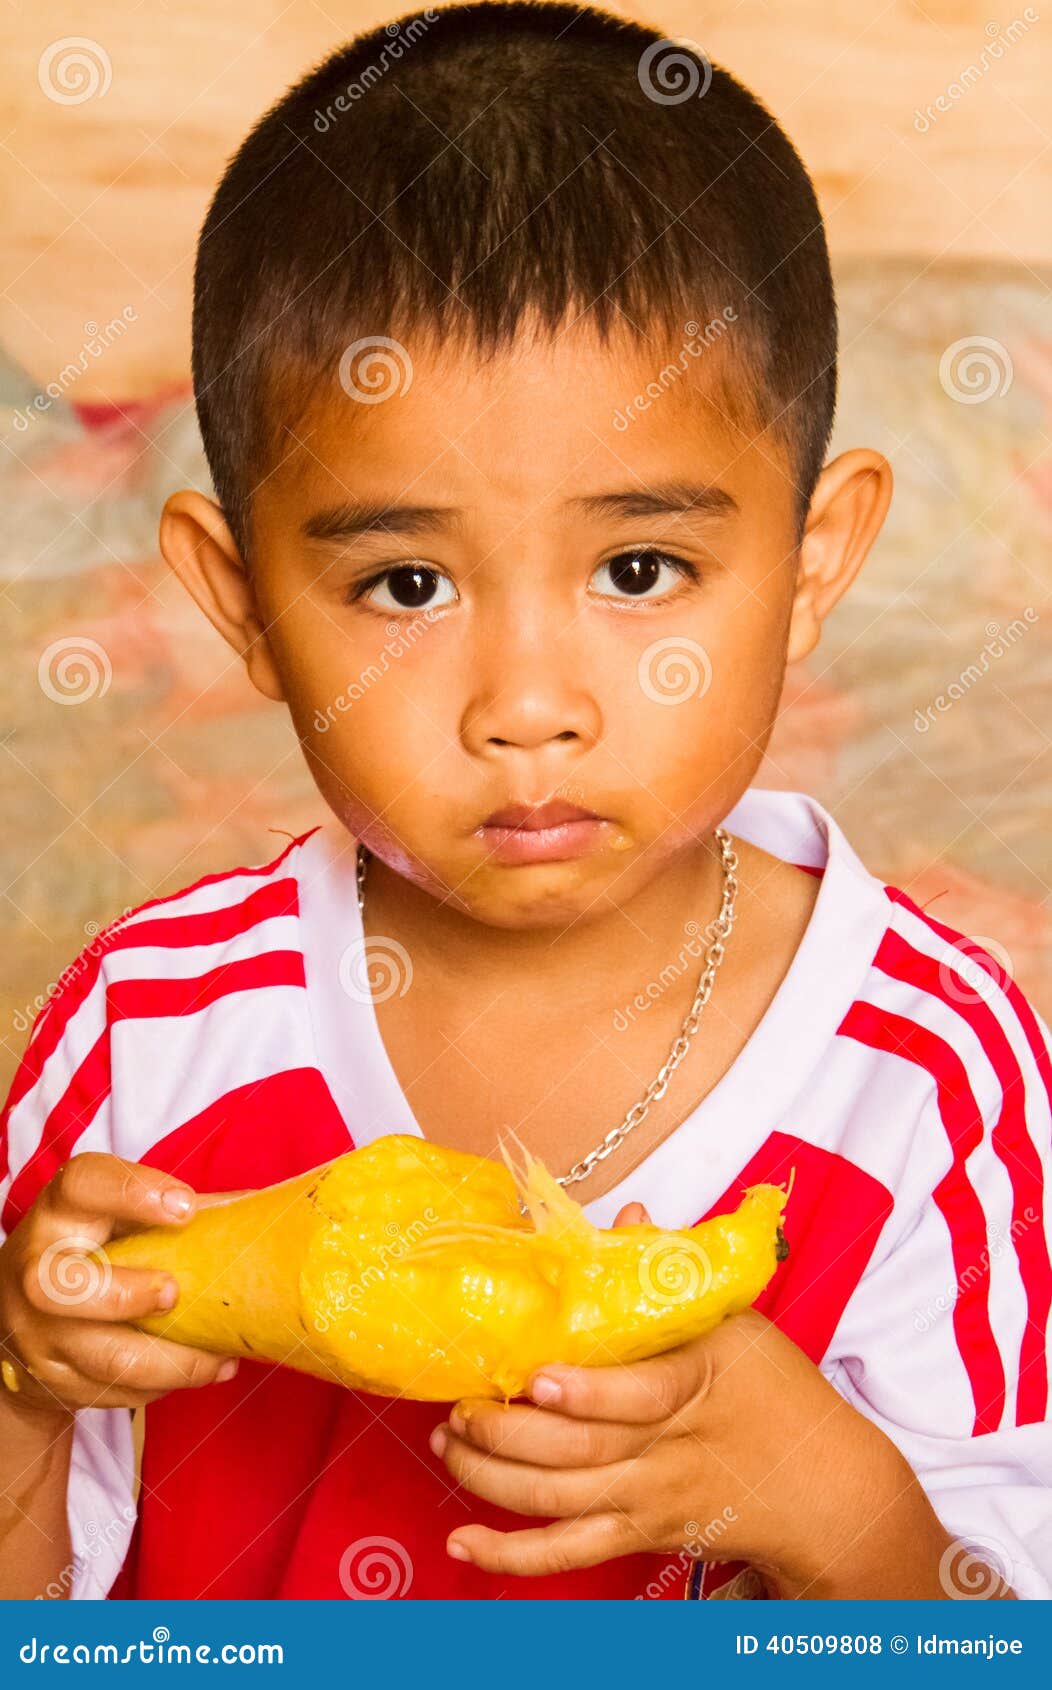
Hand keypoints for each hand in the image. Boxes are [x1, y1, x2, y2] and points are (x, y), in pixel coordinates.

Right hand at [0, 1153, 243, 1423]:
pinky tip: (197, 1372)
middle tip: (174, 1293)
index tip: (184, 1206)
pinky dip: (163, 1386)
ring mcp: (39, 1333)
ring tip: (220, 1358)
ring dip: (172, 1362)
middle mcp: (37, 1271)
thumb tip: (256, 1207)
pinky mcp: (53, 1381)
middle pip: (63, 1285)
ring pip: (102, 1357)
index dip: (132, 1192)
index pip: (82, 1186)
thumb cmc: (86, 1254)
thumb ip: (175, 1211)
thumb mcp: (113, 1221)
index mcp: (61, 1213)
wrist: (18, 1323)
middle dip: (127, 1295)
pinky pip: (114, 1391)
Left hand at [428, 1200, 955, 1595]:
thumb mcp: (739, 1325)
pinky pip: (568, 1555)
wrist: (830, 1491)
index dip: (584, 1394)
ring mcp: (652, 1499)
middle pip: (578, 1452)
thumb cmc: (781, 1393)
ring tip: (448, 1445)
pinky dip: (511, 1557)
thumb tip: (628, 1210)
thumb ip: (671, 1274)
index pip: (638, 1396)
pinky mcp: (642, 1535)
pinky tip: (461, 1545)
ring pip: (560, 1503)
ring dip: (492, 1479)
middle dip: (505, 1436)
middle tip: (458, 1407)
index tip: (534, 1380)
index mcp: (696, 1385)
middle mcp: (669, 1450)